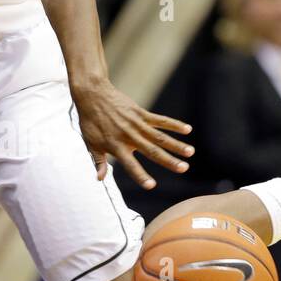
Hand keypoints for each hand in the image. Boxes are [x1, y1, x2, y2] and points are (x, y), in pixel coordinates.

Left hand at [73, 78, 192, 188]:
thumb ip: (98, 161)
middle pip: (152, 151)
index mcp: (116, 147)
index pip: (130, 165)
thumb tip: (99, 179)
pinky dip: (174, 124)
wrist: (93, 94)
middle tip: (184, 168)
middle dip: (169, 161)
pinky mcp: (141, 113)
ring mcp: (137, 124)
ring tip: (190, 152)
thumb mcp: (91, 143)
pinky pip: (160, 120)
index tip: (152, 186)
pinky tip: (187, 129)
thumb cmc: (90, 121)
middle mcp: (129, 137)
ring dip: (176, 145)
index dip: (141, 176)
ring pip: (160, 137)